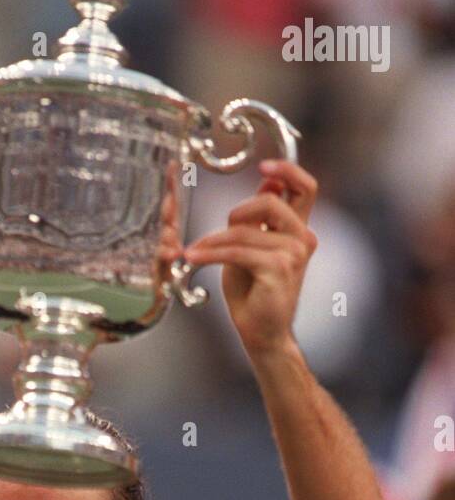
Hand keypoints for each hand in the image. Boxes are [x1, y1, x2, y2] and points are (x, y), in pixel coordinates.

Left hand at [184, 160, 318, 355]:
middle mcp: (302, 238)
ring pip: (246, 230)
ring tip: (194, 251)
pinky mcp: (278, 269)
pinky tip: (194, 257)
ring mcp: (293, 254)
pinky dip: (210, 253)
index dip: (288, 169)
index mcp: (298, 230)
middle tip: (219, 230)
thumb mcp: (252, 246)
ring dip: (214, 240)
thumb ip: (259, 219)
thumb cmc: (254, 292)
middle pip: (271, 201)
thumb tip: (268, 183)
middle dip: (238, 211)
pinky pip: (237, 251)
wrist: (261, 333)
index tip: (263, 166)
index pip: (306, 187)